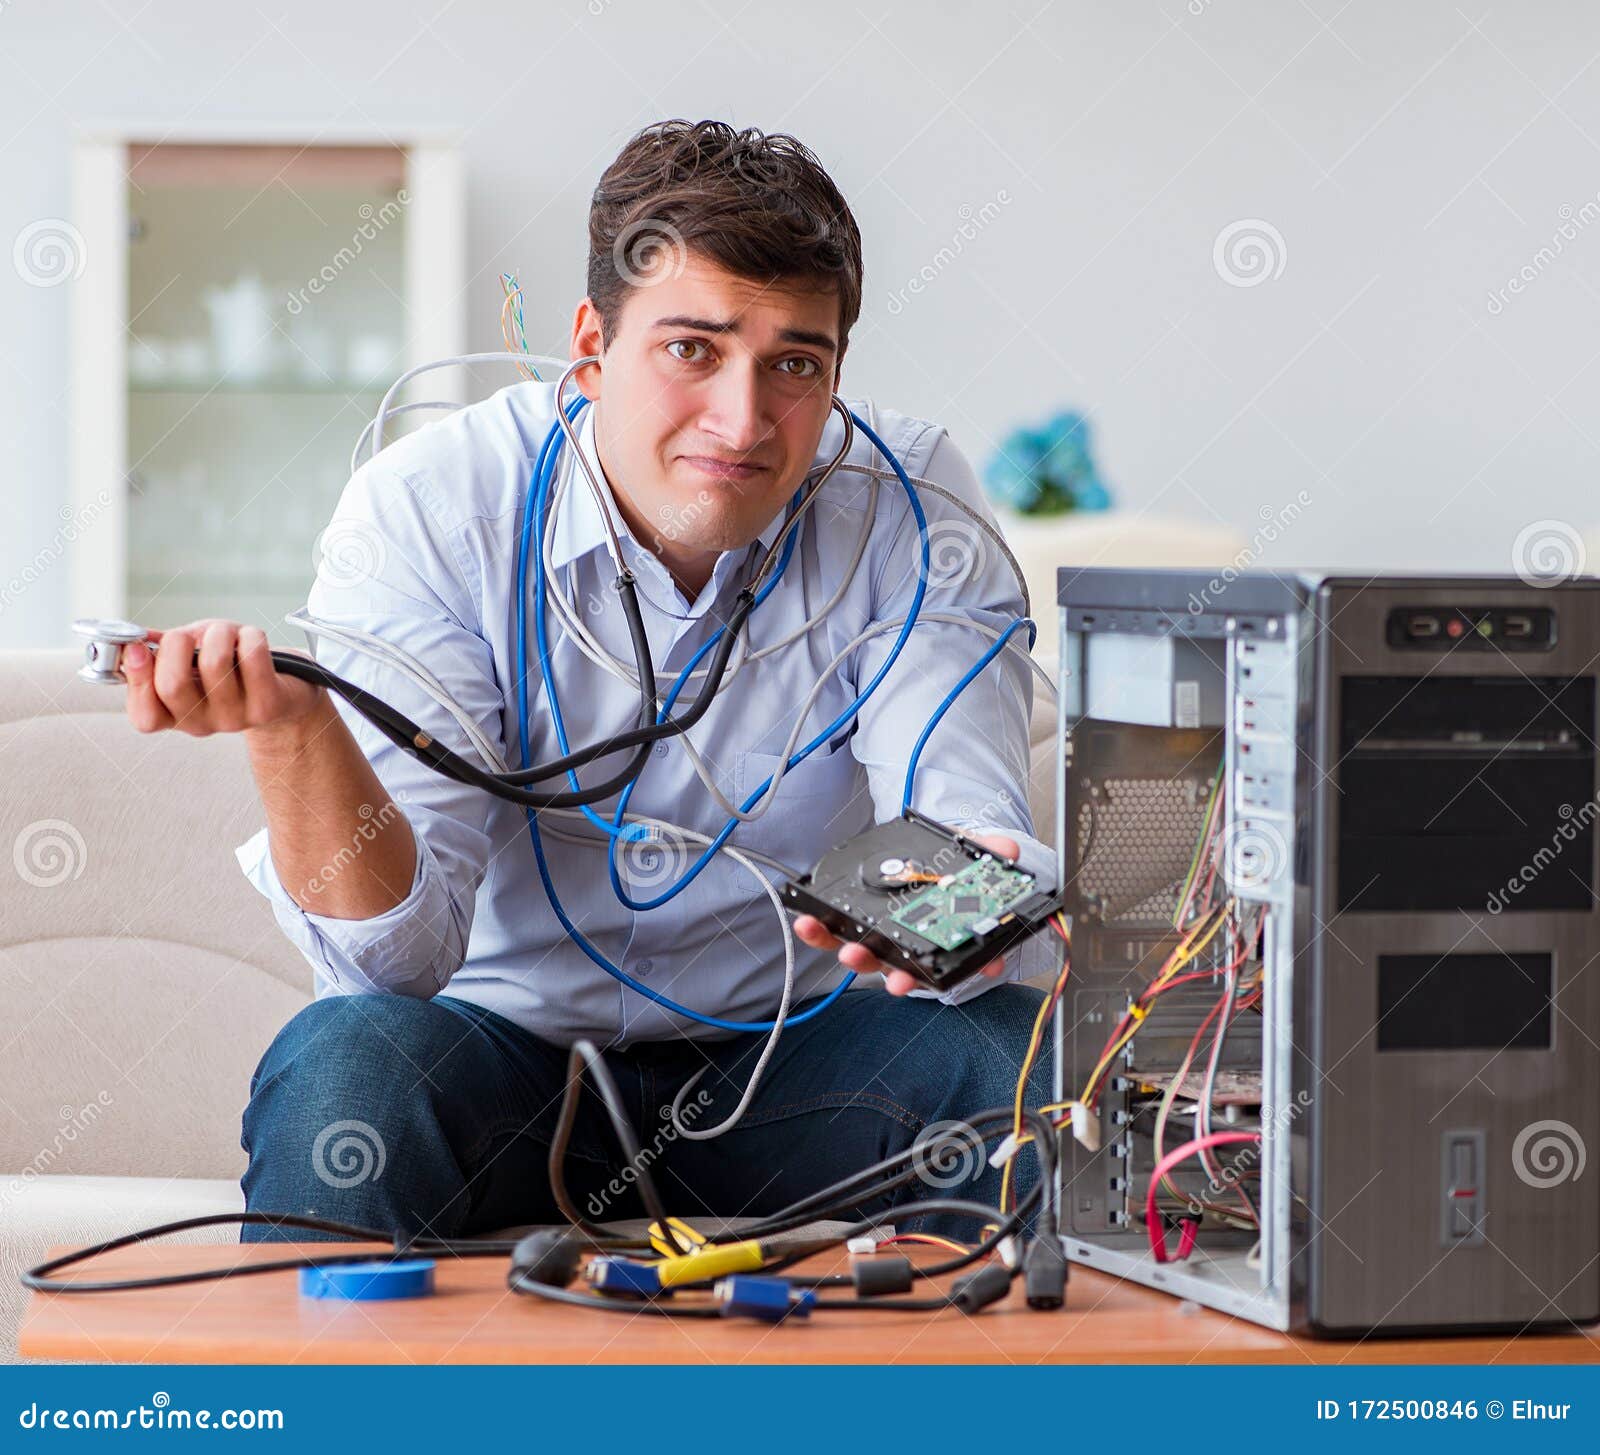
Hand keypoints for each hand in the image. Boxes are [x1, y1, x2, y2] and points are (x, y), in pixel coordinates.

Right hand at [121, 620, 324, 737]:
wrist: (286, 686)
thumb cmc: (231, 666)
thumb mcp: (189, 657)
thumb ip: (159, 651)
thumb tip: (130, 640)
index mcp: (173, 715)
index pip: (144, 715)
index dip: (137, 679)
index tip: (138, 647)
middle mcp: (201, 723)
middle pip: (173, 685)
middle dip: (177, 644)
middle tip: (188, 634)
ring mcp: (236, 719)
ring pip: (214, 663)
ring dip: (218, 632)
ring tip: (226, 632)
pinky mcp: (268, 706)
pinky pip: (252, 657)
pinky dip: (250, 635)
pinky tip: (251, 637)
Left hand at [793, 833, 1019, 996]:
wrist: (925, 857)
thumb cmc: (951, 870)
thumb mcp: (972, 859)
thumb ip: (989, 856)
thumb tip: (1006, 851)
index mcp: (940, 938)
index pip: (940, 966)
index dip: (932, 976)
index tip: (920, 979)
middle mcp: (910, 948)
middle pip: (899, 968)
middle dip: (894, 975)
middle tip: (891, 977)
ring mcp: (881, 939)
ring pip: (867, 956)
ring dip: (853, 955)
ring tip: (845, 949)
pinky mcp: (854, 924)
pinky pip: (834, 931)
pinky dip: (820, 929)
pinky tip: (806, 918)